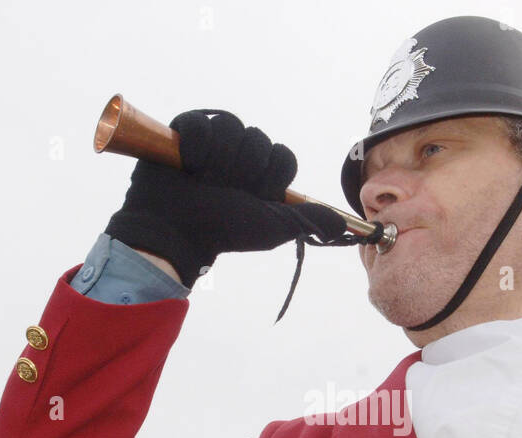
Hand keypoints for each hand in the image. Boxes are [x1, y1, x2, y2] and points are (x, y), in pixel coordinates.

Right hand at [104, 109, 345, 286]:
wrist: (178, 231)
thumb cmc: (224, 231)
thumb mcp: (273, 227)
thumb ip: (308, 219)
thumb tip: (343, 226)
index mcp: (261, 174)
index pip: (283, 156)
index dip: (272, 177)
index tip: (256, 196)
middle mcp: (239, 155)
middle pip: (259, 140)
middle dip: (245, 169)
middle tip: (225, 189)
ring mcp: (213, 141)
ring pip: (232, 127)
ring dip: (221, 159)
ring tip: (204, 179)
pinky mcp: (185, 130)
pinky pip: (202, 122)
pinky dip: (196, 144)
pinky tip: (189, 165)